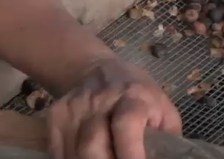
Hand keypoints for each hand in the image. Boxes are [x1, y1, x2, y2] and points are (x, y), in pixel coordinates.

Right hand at [47, 58, 181, 158]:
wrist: (100, 72)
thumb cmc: (139, 95)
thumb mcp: (163, 107)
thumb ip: (166, 134)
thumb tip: (169, 156)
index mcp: (134, 96)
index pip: (126, 123)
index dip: (130, 152)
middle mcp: (100, 100)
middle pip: (94, 144)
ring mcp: (74, 108)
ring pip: (75, 151)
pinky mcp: (55, 117)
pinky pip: (59, 151)